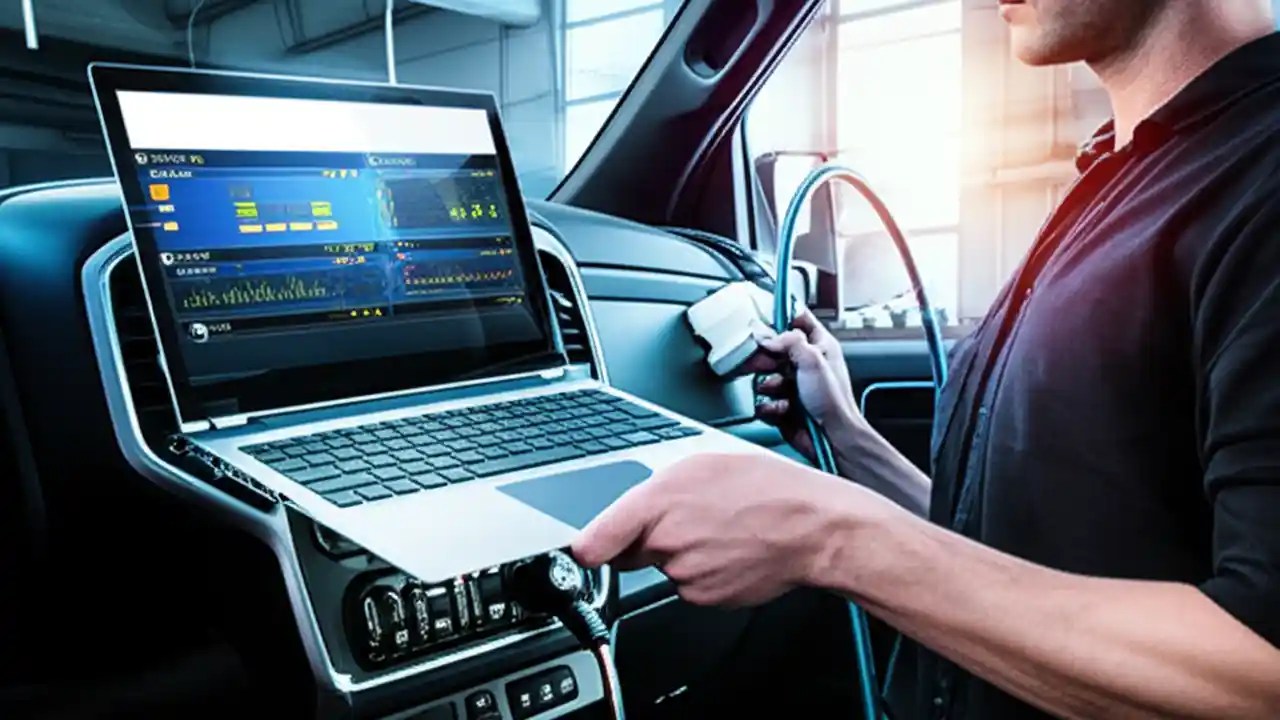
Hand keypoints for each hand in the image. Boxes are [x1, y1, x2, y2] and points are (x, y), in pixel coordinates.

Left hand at [571, 451, 889, 606]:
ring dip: (680, 553)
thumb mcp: (705, 461)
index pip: (595, 541)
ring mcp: (685, 575)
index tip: (578, 549)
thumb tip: (630, 509)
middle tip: (685, 518)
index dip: (583, 547)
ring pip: (664, 567)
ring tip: (720, 529)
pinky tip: (729, 549)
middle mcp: (666, 543)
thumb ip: (657, 487)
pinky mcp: (706, 597)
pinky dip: (704, 571)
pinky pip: (690, 584)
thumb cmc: (768, 488)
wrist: (814, 528)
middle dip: (645, 538)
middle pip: (631, 551)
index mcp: (659, 502)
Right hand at [741, 307, 861, 461]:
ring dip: (769, 384)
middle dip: (766, 357)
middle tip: (765, 362)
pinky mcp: (780, 405)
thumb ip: (789, 341)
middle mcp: (804, 364)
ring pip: (763, 375)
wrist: (832, 438)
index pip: (798, 320)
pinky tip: (782, 408)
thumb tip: (767, 337)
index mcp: (818, 346)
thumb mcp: (814, 360)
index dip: (782, 319)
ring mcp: (791, 385)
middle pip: (773, 348)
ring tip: (780, 391)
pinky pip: (762, 399)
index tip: (767, 323)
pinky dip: (769, 405)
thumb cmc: (834, 401)